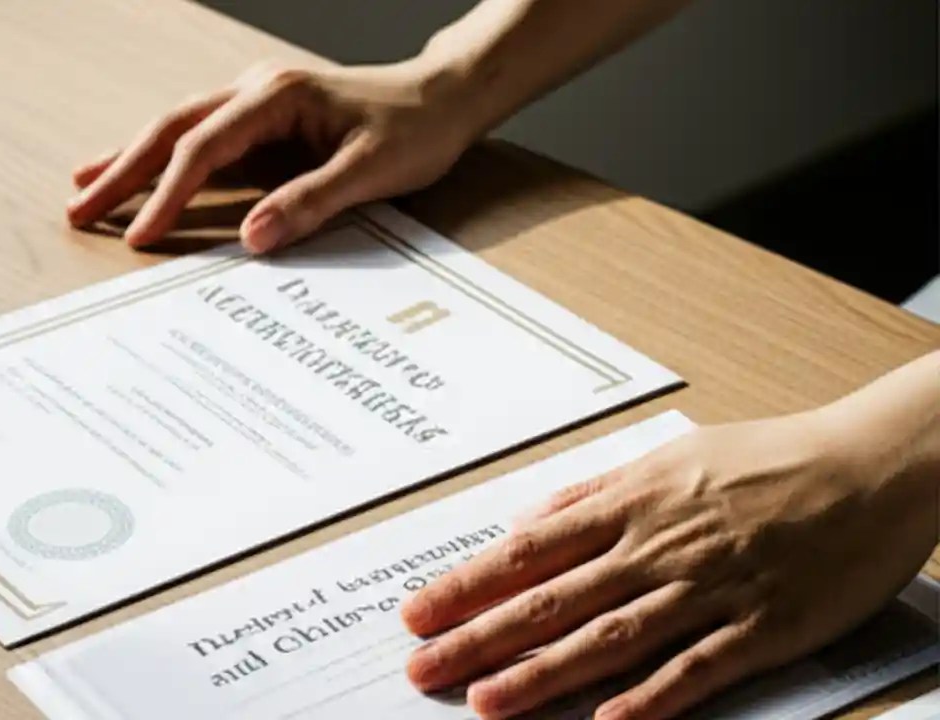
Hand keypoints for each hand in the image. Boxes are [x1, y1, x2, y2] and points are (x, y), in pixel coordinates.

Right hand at [66, 61, 476, 252]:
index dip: (167, 195)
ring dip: (131, 160)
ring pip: (177, 128)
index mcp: (276, 97)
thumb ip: (310, 202)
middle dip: (122, 171)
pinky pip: (200, 137)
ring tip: (83, 189)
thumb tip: (251, 238)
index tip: (139, 237)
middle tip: (77, 211)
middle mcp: (255, 90)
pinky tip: (136, 171)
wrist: (443, 98)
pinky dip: (163, 158)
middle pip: (171, 129)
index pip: (203, 149)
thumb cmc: (415, 131)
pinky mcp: (262, 119)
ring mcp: (255, 101)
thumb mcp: (372, 171)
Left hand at [399, 407, 938, 718]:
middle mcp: (656, 546)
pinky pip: (695, 669)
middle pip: (551, 600)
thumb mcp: (668, 456)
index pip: (528, 552)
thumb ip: (592, 492)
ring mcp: (707, 588)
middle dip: (479, 637)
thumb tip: (529, 521)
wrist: (869, 467)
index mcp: (630, 503)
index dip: (466, 585)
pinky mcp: (759, 627)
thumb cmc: (767, 459)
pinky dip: (649, 698)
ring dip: (542, 676)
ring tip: (485, 703)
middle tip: (423, 668)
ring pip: (608, 638)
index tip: (417, 612)